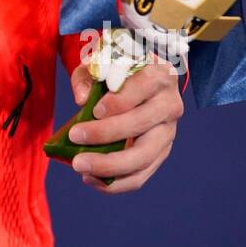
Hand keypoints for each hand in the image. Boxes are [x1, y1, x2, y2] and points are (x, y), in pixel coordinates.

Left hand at [67, 55, 183, 192]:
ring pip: (143, 156)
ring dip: (110, 166)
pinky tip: (91, 179)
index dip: (119, 101)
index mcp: (160, 75)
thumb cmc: (119, 71)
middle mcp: (170, 105)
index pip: (143, 87)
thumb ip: (88, 76)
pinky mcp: (161, 153)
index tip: (95, 110)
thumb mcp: (102, 63)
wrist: (143, 82)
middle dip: (106, 133)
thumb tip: (81, 99)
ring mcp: (168, 132)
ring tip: (80, 166)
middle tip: (75, 136)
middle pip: (141, 124)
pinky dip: (116, 183)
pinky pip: (141, 175)